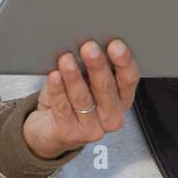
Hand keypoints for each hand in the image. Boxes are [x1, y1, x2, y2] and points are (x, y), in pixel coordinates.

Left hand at [22, 39, 139, 159]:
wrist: (49, 130)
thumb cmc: (72, 100)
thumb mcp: (86, 82)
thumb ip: (91, 67)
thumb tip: (87, 43)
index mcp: (122, 99)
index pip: (129, 79)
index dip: (124, 62)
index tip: (115, 45)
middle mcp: (111, 116)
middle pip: (106, 88)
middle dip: (97, 66)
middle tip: (89, 48)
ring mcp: (91, 129)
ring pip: (83, 98)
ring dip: (74, 77)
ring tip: (67, 59)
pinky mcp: (69, 133)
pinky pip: (62, 108)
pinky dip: (57, 90)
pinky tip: (54, 77)